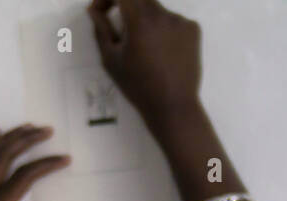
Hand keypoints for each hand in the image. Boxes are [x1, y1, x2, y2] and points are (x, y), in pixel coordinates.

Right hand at [87, 0, 201, 134]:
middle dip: (125, 7)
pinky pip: (173, 21)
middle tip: (118, 29)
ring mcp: (180, 20)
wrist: (173, 105)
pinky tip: (161, 52)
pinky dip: (162, 30)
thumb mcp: (111, 60)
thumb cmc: (137, 86)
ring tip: (143, 49)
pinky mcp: (193, 29)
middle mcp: (162, 14)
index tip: (100, 10)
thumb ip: (101, 30)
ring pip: (156, 10)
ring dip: (145, 21)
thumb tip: (93, 11)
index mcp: (140, 21)